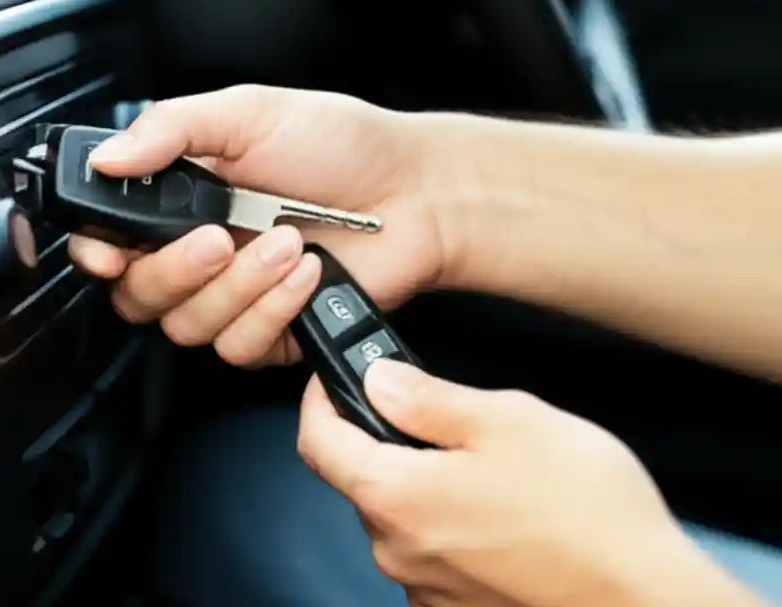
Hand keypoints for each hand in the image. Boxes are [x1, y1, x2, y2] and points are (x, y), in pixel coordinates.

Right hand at [69, 85, 451, 366]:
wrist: (416, 191)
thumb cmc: (341, 145)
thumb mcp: (249, 113)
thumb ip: (170, 128)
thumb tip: (107, 156)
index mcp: (177, 200)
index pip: (107, 241)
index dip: (97, 254)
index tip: (111, 250)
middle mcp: (196, 253)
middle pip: (136, 295)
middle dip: (173, 270)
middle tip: (217, 236)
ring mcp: (231, 296)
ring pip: (187, 326)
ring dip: (236, 286)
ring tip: (286, 241)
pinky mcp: (270, 334)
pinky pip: (241, 345)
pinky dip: (272, 309)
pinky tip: (305, 271)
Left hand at [297, 361, 762, 606]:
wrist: (645, 597)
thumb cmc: (589, 515)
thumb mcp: (510, 421)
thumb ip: (430, 399)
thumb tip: (381, 380)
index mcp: (396, 494)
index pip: (317, 442)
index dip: (320, 401)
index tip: (334, 378)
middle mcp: (397, 549)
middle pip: (360, 480)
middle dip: (389, 443)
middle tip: (444, 421)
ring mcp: (424, 586)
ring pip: (399, 517)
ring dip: (425, 487)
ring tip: (493, 474)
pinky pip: (432, 554)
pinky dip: (451, 528)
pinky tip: (502, 518)